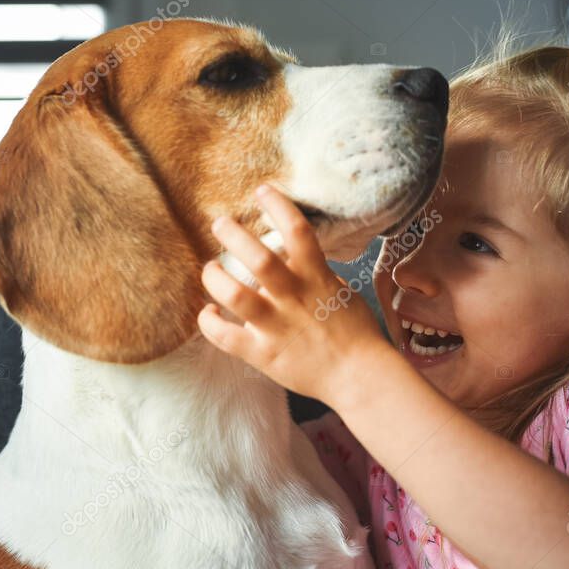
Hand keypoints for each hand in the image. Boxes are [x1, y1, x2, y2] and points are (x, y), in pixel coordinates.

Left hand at [198, 184, 389, 405]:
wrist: (360, 377)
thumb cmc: (356, 333)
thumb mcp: (341, 291)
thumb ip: (315, 273)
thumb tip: (295, 254)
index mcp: (317, 278)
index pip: (297, 231)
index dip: (277, 205)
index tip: (262, 191)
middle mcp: (294, 298)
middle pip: (258, 257)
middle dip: (234, 234)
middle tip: (220, 223)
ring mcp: (276, 327)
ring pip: (235, 294)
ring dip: (215, 277)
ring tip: (210, 268)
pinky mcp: (263, 354)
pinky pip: (225, 337)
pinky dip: (209, 322)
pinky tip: (208, 313)